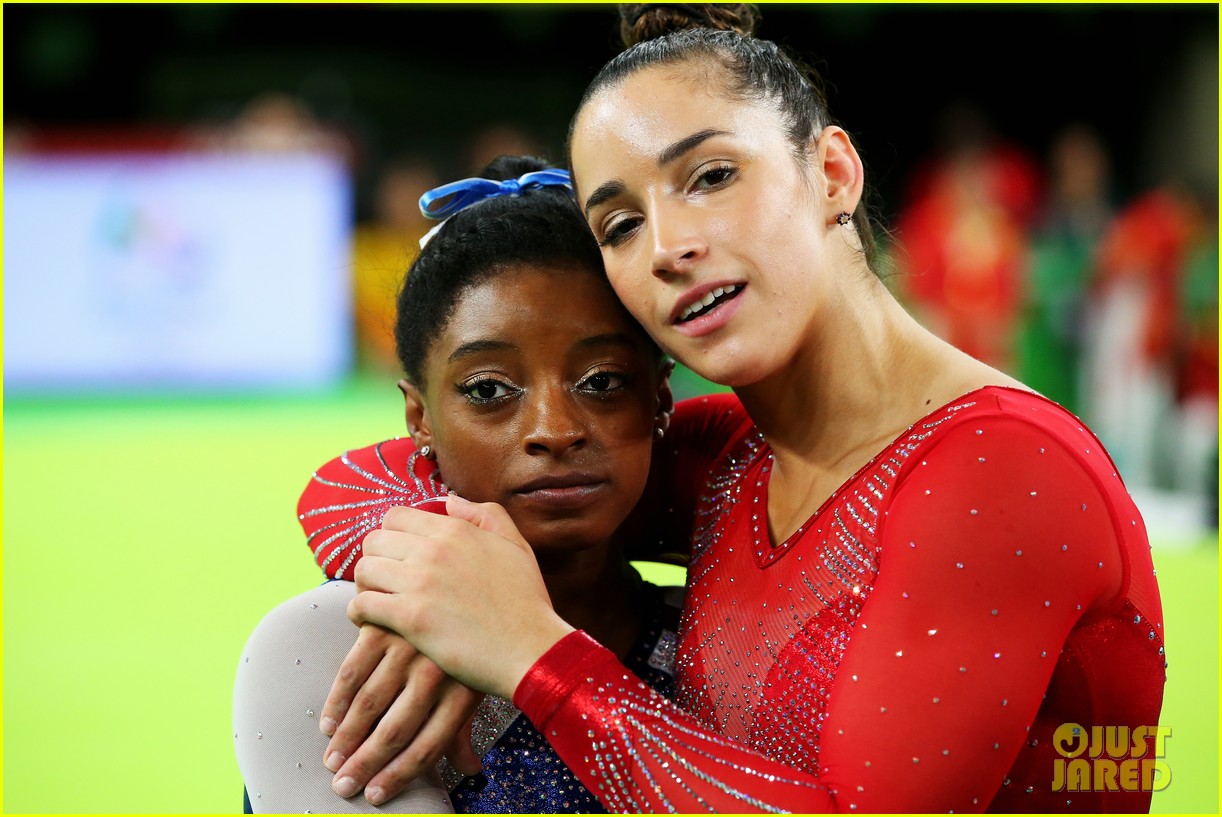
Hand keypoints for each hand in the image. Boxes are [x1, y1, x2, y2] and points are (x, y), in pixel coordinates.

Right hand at [320, 623, 482, 804]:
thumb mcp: (476, 682)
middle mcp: (436, 671)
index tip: (375, 795)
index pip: (431, 745)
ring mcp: (408, 646)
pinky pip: (352, 669)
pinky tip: (328, 722)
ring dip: (346, 737)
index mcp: (464, 690)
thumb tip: (470, 770)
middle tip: (342, 785)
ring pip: (369, 703)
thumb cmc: (472, 640)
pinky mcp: (383, 625)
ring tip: (331, 759)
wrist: (466, 572)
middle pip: (396, 730)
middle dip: (365, 763)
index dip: (400, 775)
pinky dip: (337, 700)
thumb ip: (465, 728)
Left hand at [350, 495, 574, 700]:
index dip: (391, 535)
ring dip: (365, 585)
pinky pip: (363, 604)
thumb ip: (485, 514)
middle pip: (374, 540)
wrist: (531, 648)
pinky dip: (359, 612)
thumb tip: (450, 499)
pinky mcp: (411, 618)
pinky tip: (370, 620)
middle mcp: (433, 550)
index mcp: (455, 530)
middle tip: (384, 580)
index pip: (395, 516)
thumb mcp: (516, 545)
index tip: (398, 555)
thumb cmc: (527, 601)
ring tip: (376, 599)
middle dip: (375, 559)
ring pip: (364, 570)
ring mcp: (420, 583)